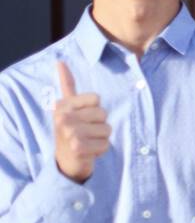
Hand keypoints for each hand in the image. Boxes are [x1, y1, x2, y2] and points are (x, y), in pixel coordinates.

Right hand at [53, 61, 110, 183]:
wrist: (65, 161)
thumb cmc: (70, 131)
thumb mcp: (67, 107)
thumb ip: (67, 85)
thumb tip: (60, 61)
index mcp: (62, 105)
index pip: (96, 98)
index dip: (95, 109)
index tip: (82, 117)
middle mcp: (64, 117)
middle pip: (103, 114)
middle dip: (99, 125)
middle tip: (85, 133)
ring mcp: (70, 133)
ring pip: (107, 129)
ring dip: (101, 138)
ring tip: (87, 142)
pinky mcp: (79, 148)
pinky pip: (106, 144)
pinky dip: (101, 150)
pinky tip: (88, 152)